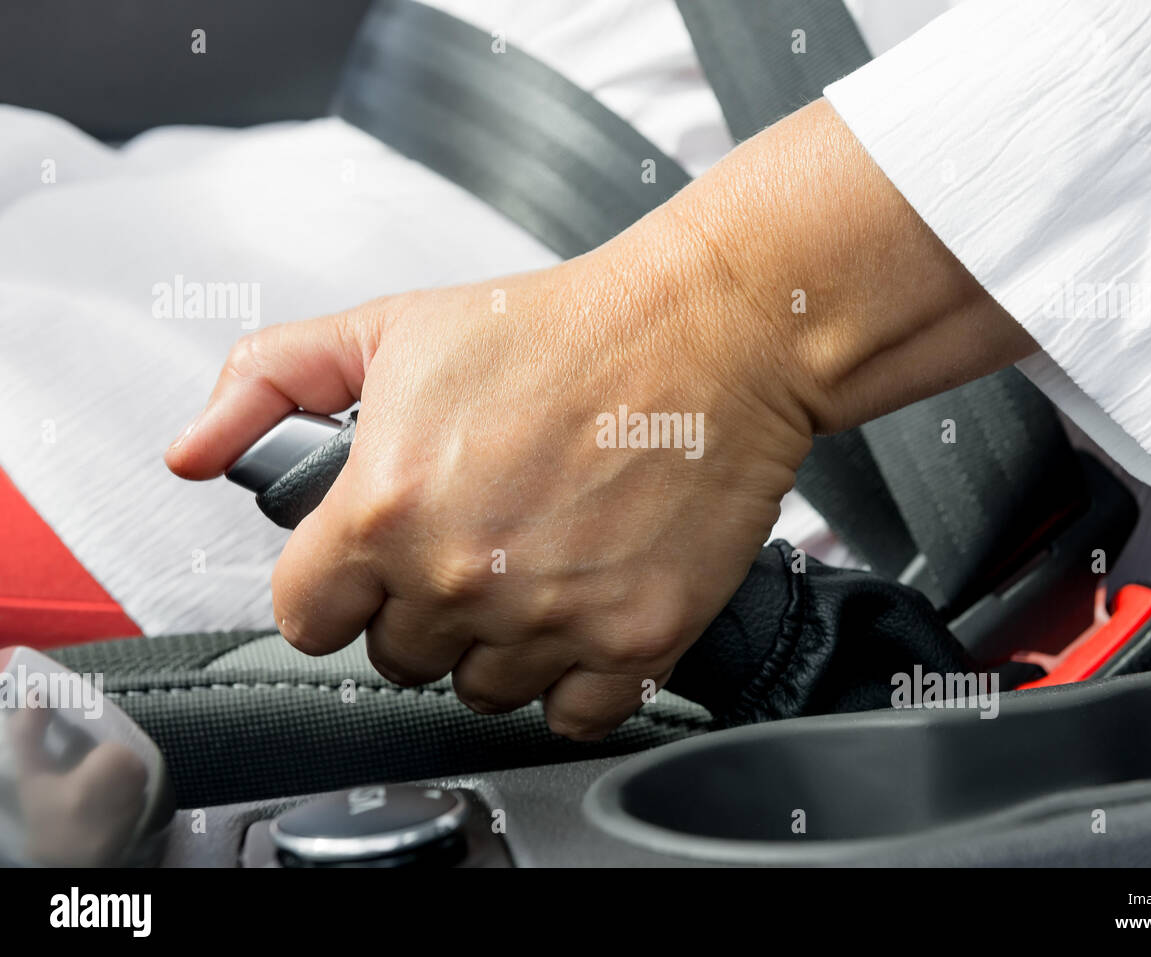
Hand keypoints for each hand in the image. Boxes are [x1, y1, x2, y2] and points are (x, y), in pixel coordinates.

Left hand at [166, 101, 1034, 738]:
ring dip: (498, 644)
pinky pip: (571, 714)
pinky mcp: (632, 642)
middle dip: (422, 608)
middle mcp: (461, 579)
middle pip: (398, 657)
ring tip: (536, 565)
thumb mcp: (392, 328)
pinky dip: (575, 676)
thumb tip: (193, 451)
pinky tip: (585, 606)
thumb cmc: (562, 328)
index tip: (371, 565)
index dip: (337, 587)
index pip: (306, 618)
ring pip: (482, 691)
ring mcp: (550, 620)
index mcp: (384, 509)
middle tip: (475, 539)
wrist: (707, 336)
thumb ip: (269, 382)